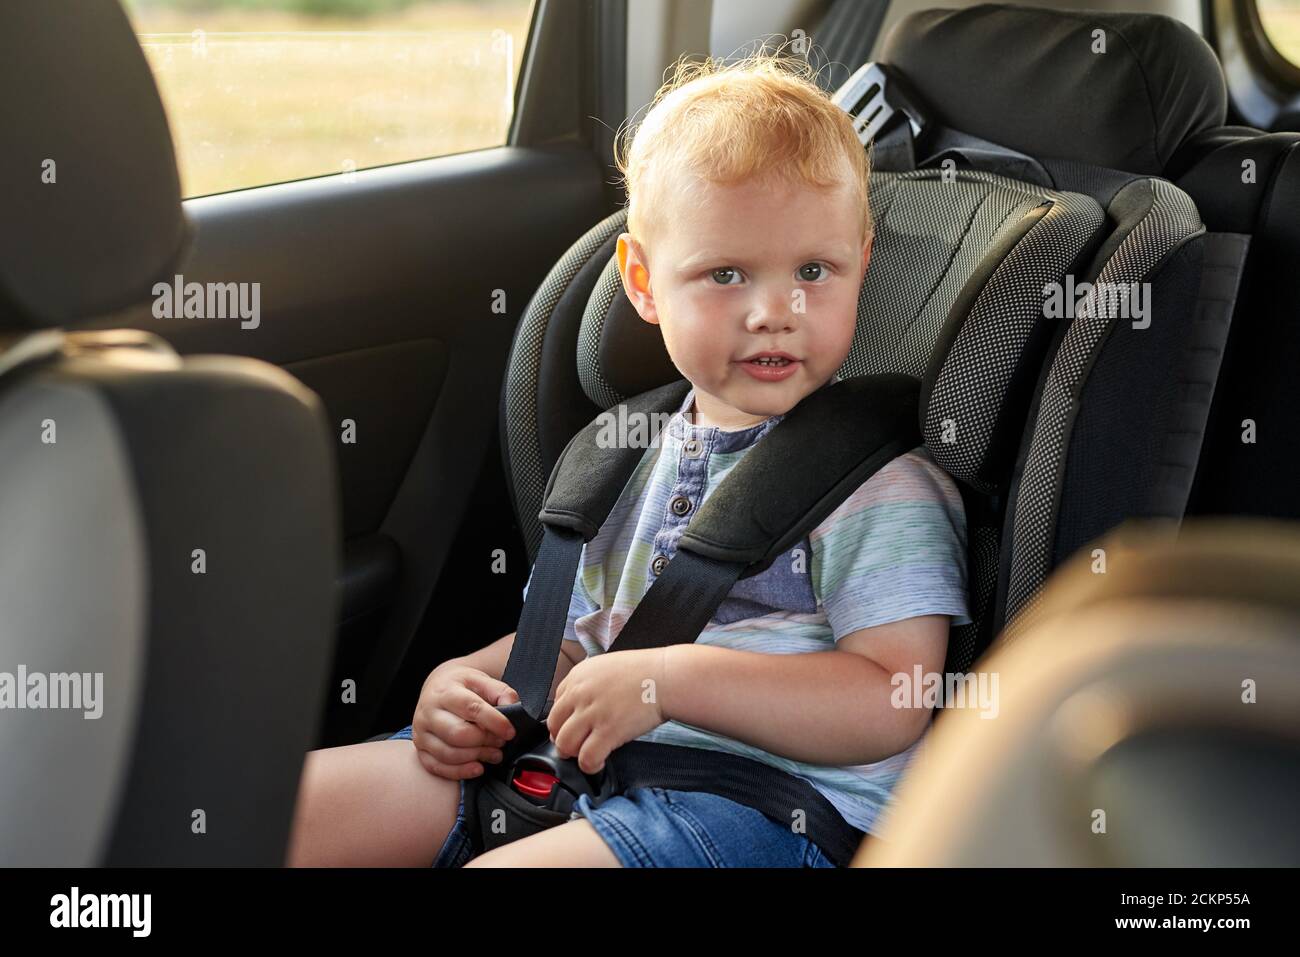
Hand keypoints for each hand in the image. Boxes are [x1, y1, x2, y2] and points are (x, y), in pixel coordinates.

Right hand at [410, 661, 519, 779]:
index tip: (510, 731)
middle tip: (501, 742)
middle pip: (458, 734)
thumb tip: (511, 706)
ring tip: (494, 754)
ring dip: (476, 757)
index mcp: (445, 692)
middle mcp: (429, 712)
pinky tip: (477, 768)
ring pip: (448, 753)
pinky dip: (459, 772)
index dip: (494, 722)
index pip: (471, 708)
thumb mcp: (481, 680)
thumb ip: (500, 691)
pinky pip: (437, 767)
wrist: (436, 687)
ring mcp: (421, 733)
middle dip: (484, 741)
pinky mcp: (420, 749)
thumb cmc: (461, 686)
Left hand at [546, 648, 668, 775]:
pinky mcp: (608, 731)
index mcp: (578, 676)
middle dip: (563, 740)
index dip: (563, 722)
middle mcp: (580, 693)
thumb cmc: (645, 671)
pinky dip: (589, 766)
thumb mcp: (607, 666)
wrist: (666, 676)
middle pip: (554, 726)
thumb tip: (581, 706)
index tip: (572, 730)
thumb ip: (590, 684)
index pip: (555, 706)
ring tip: (587, 755)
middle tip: (575, 747)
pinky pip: (586, 758)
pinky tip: (598, 764)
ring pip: (565, 744)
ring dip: (574, 754)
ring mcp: (592, 712)